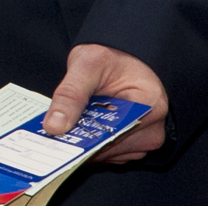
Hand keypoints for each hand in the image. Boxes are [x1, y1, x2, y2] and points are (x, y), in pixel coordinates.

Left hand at [42, 44, 168, 163]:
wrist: (119, 55)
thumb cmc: (109, 56)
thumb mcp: (86, 65)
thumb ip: (70, 94)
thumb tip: (55, 126)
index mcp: (149, 106)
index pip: (113, 133)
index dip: (84, 137)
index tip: (58, 137)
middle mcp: (152, 128)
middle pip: (109, 146)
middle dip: (81, 140)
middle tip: (54, 130)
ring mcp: (145, 139)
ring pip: (107, 152)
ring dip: (85, 142)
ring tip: (66, 124)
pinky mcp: (134, 144)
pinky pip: (109, 151)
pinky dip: (92, 142)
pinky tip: (78, 127)